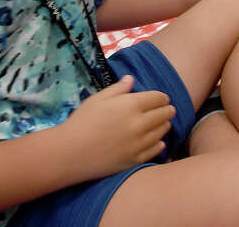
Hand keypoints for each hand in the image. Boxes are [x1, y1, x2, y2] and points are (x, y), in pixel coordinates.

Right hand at [57, 75, 175, 179]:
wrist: (70, 153)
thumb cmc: (82, 121)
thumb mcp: (98, 99)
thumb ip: (118, 88)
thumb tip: (131, 79)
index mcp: (132, 105)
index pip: (158, 98)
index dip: (161, 97)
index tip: (161, 98)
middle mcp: (140, 123)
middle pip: (164, 114)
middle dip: (167, 110)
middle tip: (168, 109)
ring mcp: (139, 143)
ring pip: (162, 131)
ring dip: (164, 125)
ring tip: (163, 123)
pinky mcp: (135, 159)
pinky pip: (155, 150)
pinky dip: (159, 144)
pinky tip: (158, 141)